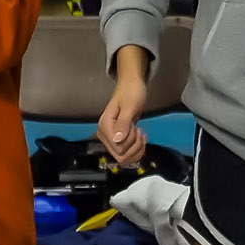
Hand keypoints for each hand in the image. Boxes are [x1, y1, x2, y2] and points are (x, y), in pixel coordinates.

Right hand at [97, 52, 150, 167]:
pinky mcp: (118, 139)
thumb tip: (117, 140)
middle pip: (121, 156)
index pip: (118, 148)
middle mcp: (105, 134)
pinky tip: (140, 137)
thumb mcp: (129, 107)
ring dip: (137, 148)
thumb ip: (123, 124)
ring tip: (140, 133)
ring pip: (125, 157)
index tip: (134, 127)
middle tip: (138, 130)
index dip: (131, 141)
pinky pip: (127, 153)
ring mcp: (111, 138)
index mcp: (104, 126)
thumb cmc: (131, 93)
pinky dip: (138, 149)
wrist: (132, 86)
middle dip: (135, 146)